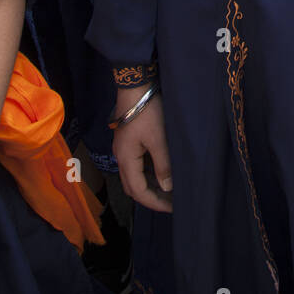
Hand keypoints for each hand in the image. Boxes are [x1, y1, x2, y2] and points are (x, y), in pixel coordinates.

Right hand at [113, 92, 172, 213]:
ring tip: (168, 190)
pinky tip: (160, 172)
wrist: (135, 86)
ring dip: (149, 186)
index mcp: (126, 160)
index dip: (155, 203)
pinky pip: (136, 165)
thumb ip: (163, 165)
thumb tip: (167, 188)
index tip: (173, 208)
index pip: (138, 192)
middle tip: (171, 203)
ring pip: (133, 176)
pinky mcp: (127, 141)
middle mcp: (121, 157)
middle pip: (132, 187)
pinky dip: (147, 173)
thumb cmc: (147, 112)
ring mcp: (123, 149)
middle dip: (151, 198)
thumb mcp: (158, 139)